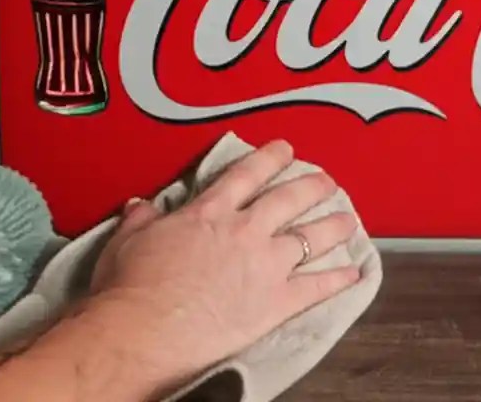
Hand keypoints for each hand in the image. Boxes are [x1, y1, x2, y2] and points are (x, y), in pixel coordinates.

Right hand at [83, 139, 361, 396]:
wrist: (143, 330)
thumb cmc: (130, 289)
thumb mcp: (126, 242)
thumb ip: (139, 221)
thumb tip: (139, 206)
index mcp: (209, 213)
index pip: (247, 175)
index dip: (270, 158)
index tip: (285, 150)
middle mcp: (244, 231)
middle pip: (289, 199)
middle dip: (312, 186)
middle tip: (327, 181)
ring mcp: (265, 265)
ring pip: (310, 237)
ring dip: (334, 227)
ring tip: (349, 220)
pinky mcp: (276, 301)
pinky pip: (316, 287)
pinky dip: (338, 279)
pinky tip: (354, 273)